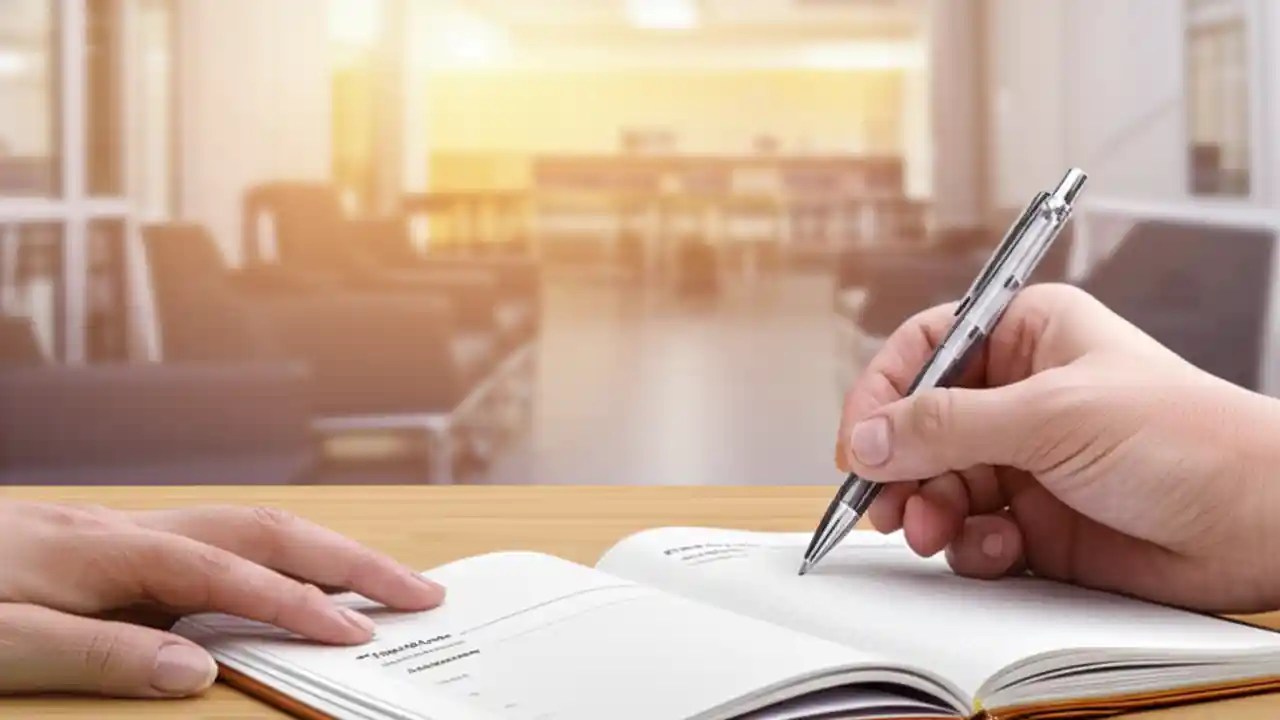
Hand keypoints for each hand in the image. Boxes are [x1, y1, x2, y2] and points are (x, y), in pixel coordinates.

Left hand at [0, 503, 444, 697]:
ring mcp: (128, 534)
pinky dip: (282, 558)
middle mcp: (133, 531)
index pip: (231, 572)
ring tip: (382, 581)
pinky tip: (294, 579)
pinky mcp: (119, 549)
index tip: (359, 634)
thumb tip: (197, 670)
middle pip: (267, 529)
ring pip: (252, 527)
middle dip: (349, 557)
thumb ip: (96, 655)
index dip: (299, 603)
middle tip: (419, 589)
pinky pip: (225, 543)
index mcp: (109, 551)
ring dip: (325, 550)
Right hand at [837, 283, 1279, 612]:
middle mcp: (1020, 396)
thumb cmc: (1189, 439)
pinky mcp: (1036, 522)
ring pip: (937, 485)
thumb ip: (950, 426)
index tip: (859, 440)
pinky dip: (970, 546)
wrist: (1261, 525)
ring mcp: (1026, 462)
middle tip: (884, 503)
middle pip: (920, 425)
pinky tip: (999, 548)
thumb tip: (871, 438)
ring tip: (933, 530)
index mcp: (1028, 337)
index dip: (883, 393)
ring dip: (927, 511)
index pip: (926, 351)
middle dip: (899, 466)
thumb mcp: (1054, 415)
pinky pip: (971, 534)